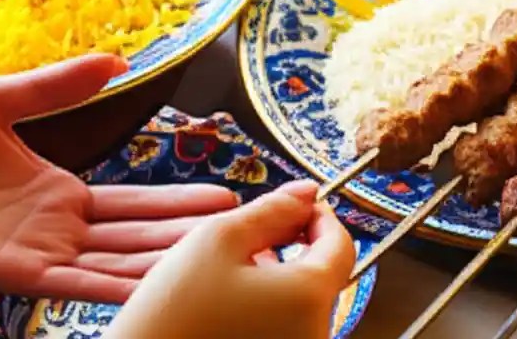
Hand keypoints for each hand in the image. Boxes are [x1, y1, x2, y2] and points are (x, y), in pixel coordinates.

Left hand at [0, 55, 238, 302]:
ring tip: (220, 254)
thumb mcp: (2, 100)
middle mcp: (61, 229)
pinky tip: (157, 287)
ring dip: (170, 259)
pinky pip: (80, 285)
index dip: (180, 200)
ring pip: (122, 261)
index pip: (136, 201)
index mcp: (61, 194)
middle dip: (193, 233)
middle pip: (142, 233)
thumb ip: (59, 84)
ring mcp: (44, 254)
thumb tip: (115, 61)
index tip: (226, 195)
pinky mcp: (20, 274)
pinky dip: (121, 288)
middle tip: (249, 227)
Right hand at [107, 180, 354, 338]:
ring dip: (277, 276)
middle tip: (254, 235)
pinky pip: (284, 326)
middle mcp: (315, 331)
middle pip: (321, 275)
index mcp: (311, 295)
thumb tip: (308, 191)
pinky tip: (230, 301)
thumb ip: (272, 209)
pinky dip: (267, 307)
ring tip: (235, 268)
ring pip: (300, 301)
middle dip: (293, 247)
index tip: (292, 206)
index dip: (319, 217)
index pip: (341, 244)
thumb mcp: (219, 238)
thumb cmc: (175, 308)